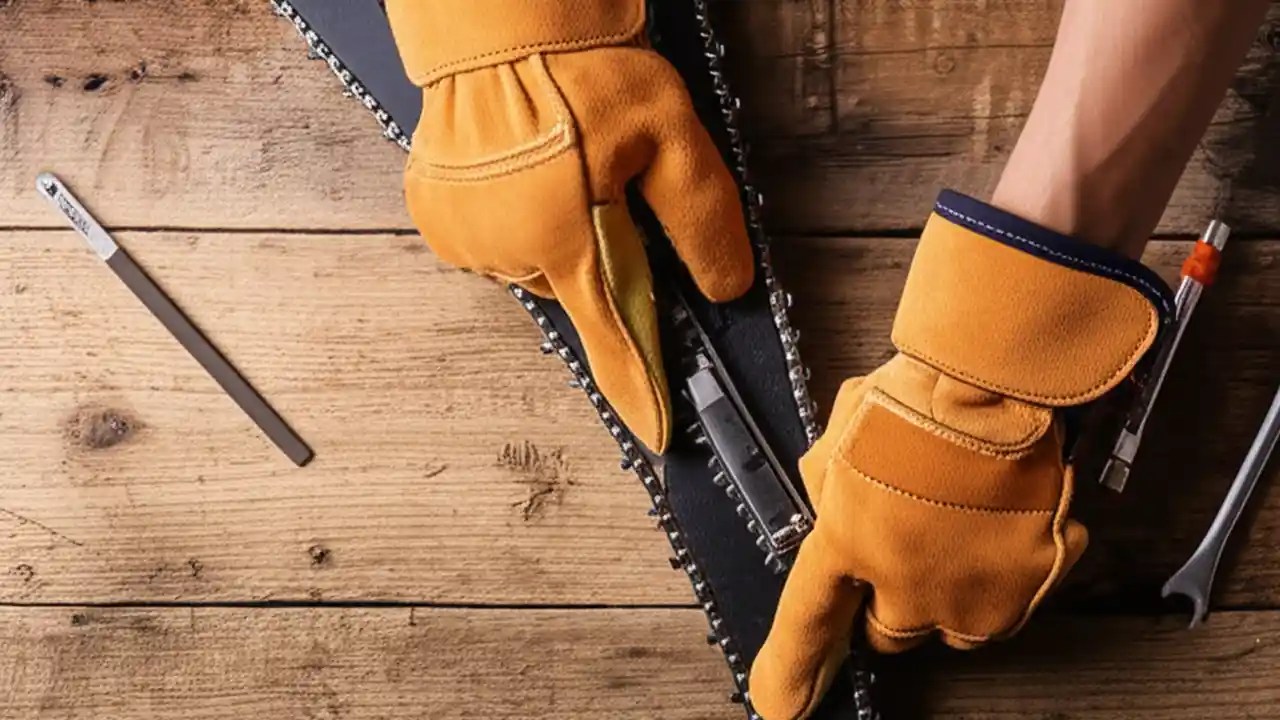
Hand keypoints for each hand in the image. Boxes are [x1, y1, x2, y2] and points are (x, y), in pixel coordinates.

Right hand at [387, 0, 753, 451]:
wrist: (498, 24)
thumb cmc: (581, 67)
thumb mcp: (670, 135)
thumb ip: (701, 220)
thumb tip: (725, 287)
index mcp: (563, 242)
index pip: (612, 338)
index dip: (637, 388)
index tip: (655, 435)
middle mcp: (505, 252)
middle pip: (575, 288)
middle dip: (596, 252)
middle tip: (601, 186)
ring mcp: (462, 235)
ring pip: (532, 262)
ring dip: (552, 232)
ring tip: (555, 164)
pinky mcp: (432, 213)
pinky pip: (490, 241)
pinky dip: (511, 217)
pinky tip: (520, 169)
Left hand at [749, 191, 1172, 719]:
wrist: (998, 382)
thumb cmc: (917, 395)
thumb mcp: (843, 429)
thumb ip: (832, 482)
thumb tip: (834, 496)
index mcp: (849, 547)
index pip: (807, 625)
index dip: (789, 672)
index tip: (781, 706)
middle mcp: (908, 586)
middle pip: (889, 634)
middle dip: (889, 602)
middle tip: (906, 549)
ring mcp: (975, 591)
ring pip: (955, 626)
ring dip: (948, 595)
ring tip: (958, 531)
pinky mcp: (1032, 581)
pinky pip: (1016, 594)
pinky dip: (1010, 566)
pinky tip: (1005, 518)